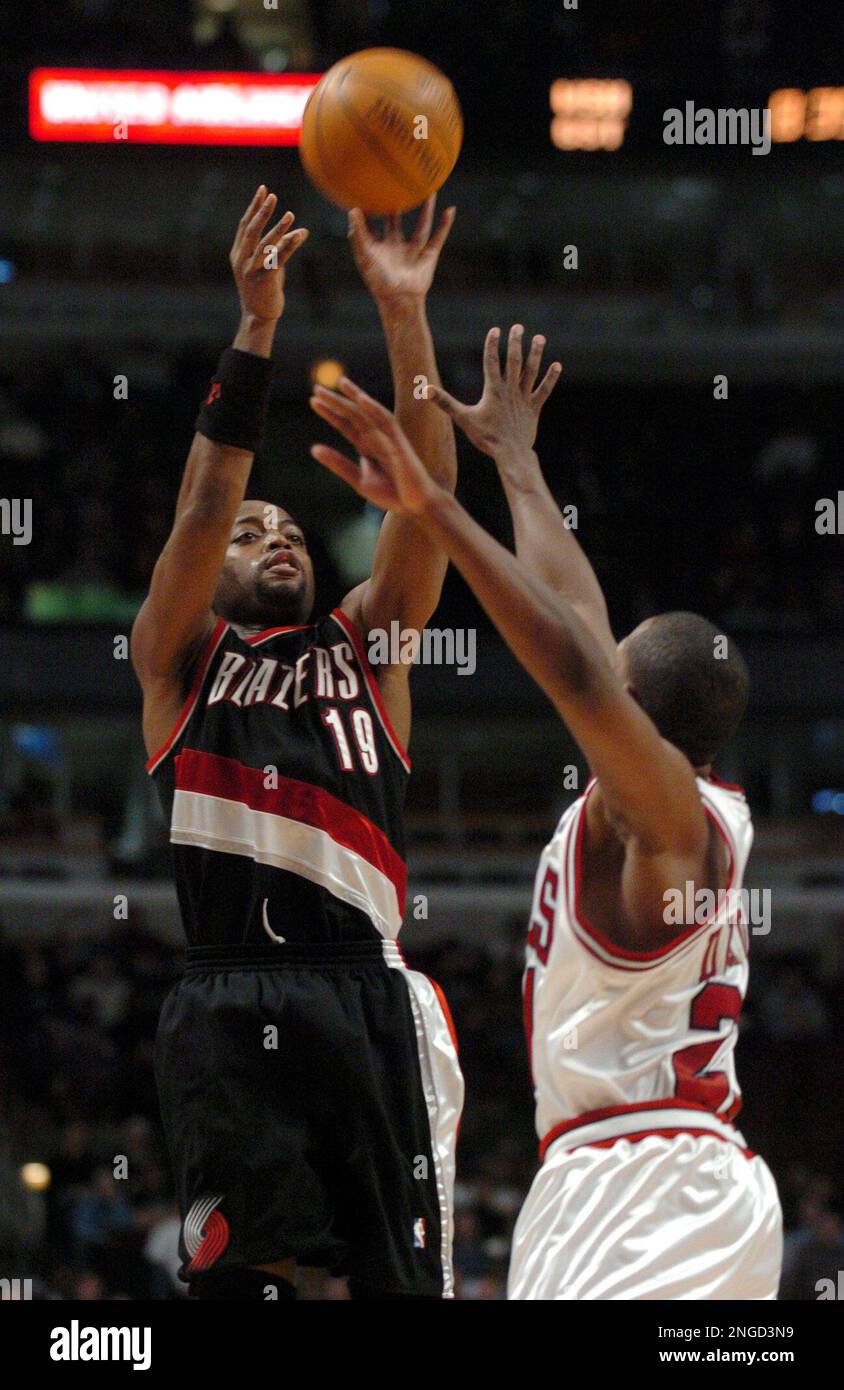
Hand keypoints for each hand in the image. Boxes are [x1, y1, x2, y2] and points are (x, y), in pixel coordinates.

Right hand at [230, 185, 307, 322]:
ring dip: (278, 228)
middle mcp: (241, 259)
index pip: (245, 225)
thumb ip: (280, 247)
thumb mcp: (270, 265)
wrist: (258, 315)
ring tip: (290, 214)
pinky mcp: (263, 280)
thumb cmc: (264, 289)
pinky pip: (277, 260)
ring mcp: (250, 270)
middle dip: (262, 212)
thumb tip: (300, 231)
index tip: (263, 190)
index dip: (254, 207)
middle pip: (251, 230)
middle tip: (272, 196)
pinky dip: (289, 246)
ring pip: (264, 244)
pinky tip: (299, 235)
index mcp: (238, 253)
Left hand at [310, 378, 440, 516]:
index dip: (331, 413)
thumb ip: (338, 464)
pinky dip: (374, 409)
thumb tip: (313, 448)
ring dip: (354, 398)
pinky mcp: (399, 443)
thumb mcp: (360, 480)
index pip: (346, 425)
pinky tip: (361, 399)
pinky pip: (387, 422)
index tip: (313, 401)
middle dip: (337, 401)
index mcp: (367, 447)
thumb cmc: (392, 494)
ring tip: (339, 383)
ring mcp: (388, 439)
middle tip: (317, 388)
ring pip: (368, 414)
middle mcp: (376, 438)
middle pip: (354, 415)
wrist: (416, 507)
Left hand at [348, 197, 454, 305]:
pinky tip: (451, 210)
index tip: (366, 190)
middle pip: (396, 222)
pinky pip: (438, 237)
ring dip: (426, 210)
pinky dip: (445, 225)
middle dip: (397, 205)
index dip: (369, 211)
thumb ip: (359, 234)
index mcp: (379, 248)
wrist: (400, 299)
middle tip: (396, 186)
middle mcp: (396, 247)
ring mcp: (413, 251)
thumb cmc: (379, 281)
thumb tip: (352, 210)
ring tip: (429, 191)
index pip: (372, 225)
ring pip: (421, 226)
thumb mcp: (365, 256)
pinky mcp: (428, 256)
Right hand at [428, 325, 561, 459]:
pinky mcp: (534, 408)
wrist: (510, 453)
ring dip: (535, 354)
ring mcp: (524, 398)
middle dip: (515, 343)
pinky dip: (551, 378)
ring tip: (539, 338)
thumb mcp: (463, 419)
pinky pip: (544, 390)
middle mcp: (510, 390)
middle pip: (514, 361)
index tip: (495, 330)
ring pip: (530, 371)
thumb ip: (446, 403)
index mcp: (493, 390)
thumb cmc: (486, 437)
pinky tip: (557, 365)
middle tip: (518, 327)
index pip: (492, 362)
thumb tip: (425, 390)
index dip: (492, 345)